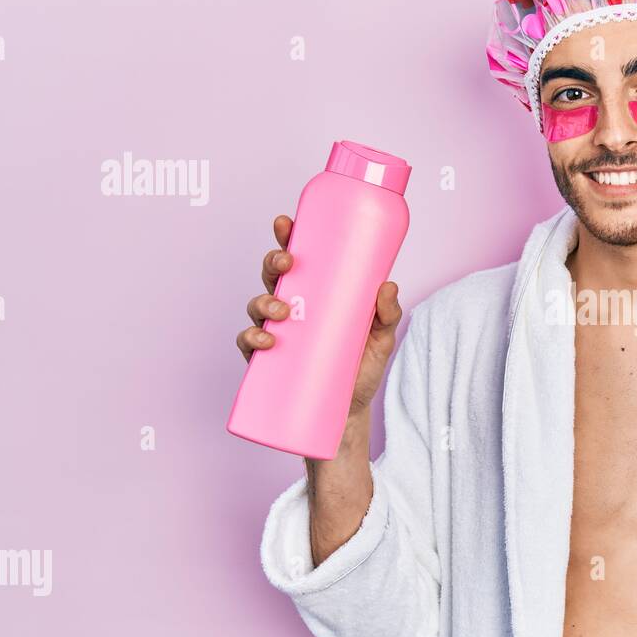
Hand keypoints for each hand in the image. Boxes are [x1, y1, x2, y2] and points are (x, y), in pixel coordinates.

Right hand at [235, 214, 403, 416]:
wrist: (348, 414)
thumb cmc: (361, 369)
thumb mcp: (381, 339)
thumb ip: (387, 314)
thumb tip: (388, 287)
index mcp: (316, 295)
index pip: (299, 260)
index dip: (287, 238)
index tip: (286, 222)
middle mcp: (293, 309)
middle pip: (274, 276)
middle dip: (273, 262)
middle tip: (287, 263)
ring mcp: (277, 333)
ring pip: (257, 305)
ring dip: (264, 301)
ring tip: (282, 311)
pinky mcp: (267, 361)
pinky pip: (248, 343)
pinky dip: (251, 338)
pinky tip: (266, 340)